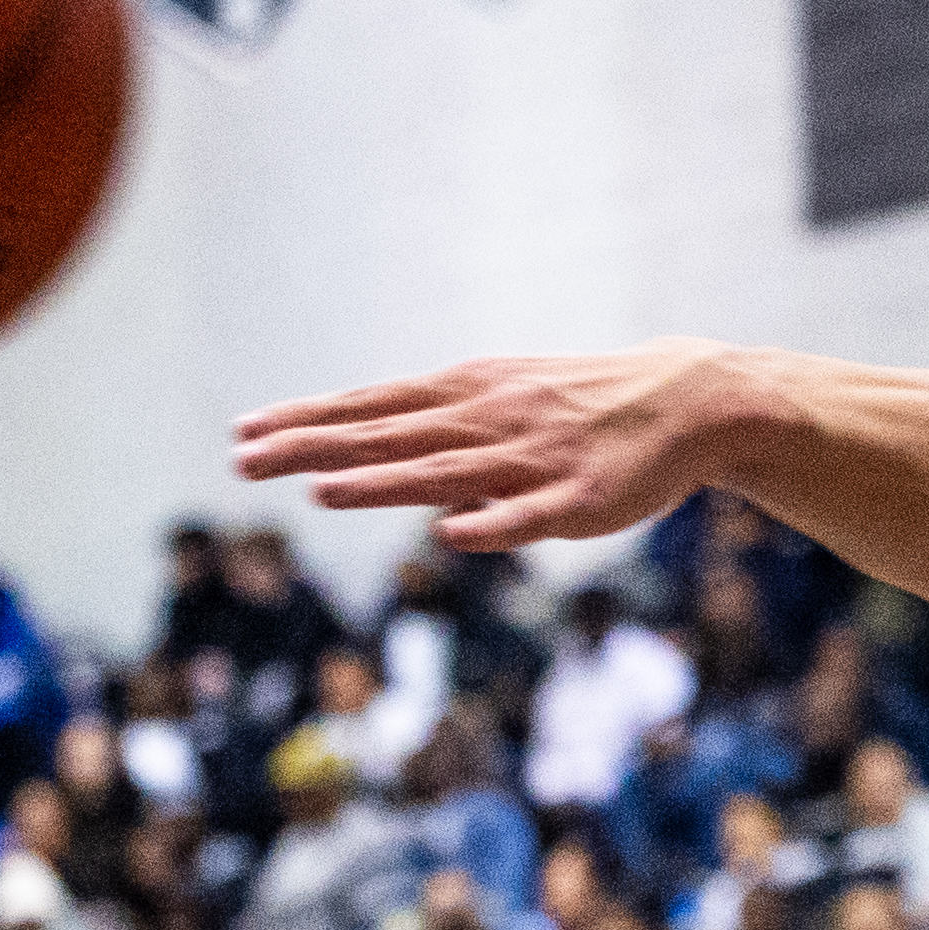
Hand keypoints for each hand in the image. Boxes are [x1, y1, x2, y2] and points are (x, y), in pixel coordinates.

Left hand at [233, 340, 752, 549]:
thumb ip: (439, 426)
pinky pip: (528, 515)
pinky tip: (451, 534)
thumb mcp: (503, 396)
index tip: (243, 432)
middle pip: (387, 436)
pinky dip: (490, 524)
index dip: (306, 421)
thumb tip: (370, 446)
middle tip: (242, 459)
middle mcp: (488, 419)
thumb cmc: (582, 403)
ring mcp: (531, 459)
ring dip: (382, 482)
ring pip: (444, 473)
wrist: (685, 399)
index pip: (370, 408)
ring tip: (321, 490)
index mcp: (466, 395)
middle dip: (313, 447)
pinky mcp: (580, 498)